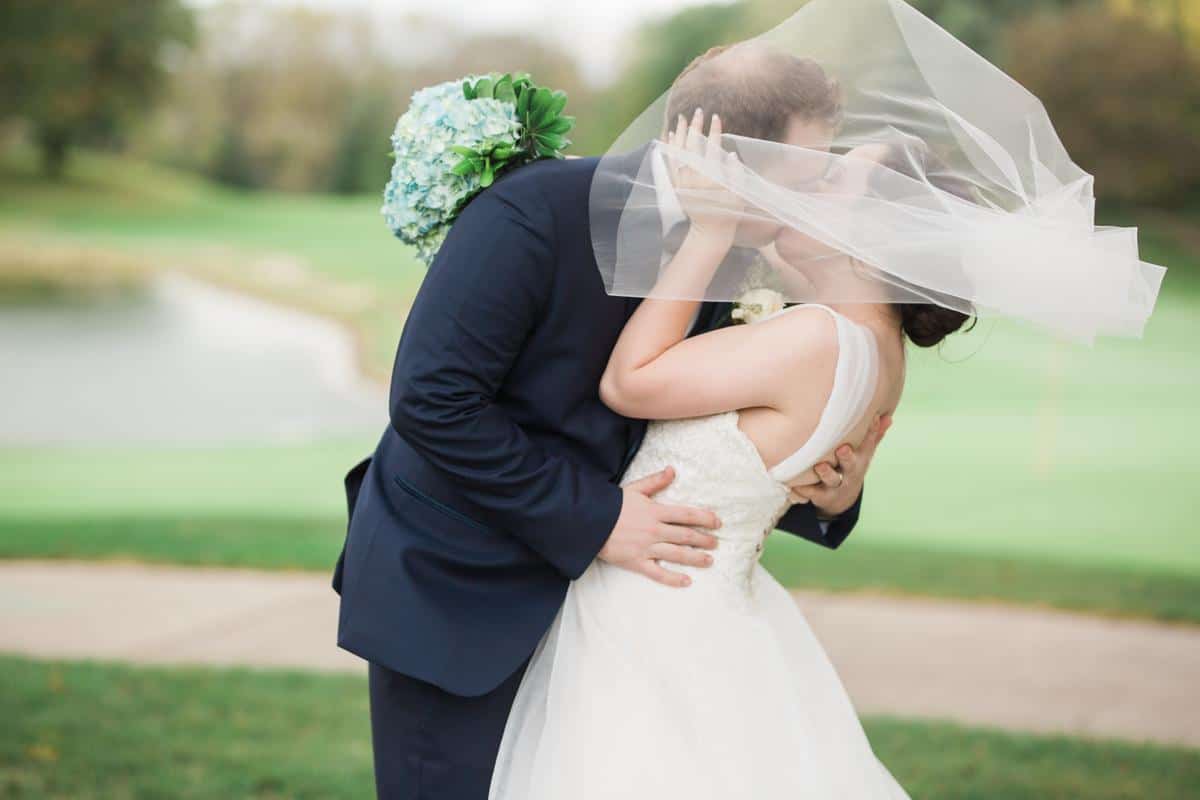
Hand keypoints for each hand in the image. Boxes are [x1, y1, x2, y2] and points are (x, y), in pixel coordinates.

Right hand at [599, 466, 720, 587]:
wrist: (588, 522)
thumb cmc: (611, 505)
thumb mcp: (634, 489)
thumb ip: (655, 481)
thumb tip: (672, 470)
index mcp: (655, 511)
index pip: (686, 514)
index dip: (704, 518)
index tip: (717, 522)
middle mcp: (654, 530)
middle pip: (686, 535)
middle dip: (704, 539)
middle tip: (716, 543)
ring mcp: (646, 548)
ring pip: (677, 554)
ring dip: (695, 558)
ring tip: (709, 560)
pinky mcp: (637, 562)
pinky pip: (658, 573)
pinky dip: (673, 578)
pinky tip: (687, 581)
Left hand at [667, 108, 742, 247]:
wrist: (709, 232)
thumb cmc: (728, 213)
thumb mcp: (739, 195)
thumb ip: (736, 174)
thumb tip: (731, 154)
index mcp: (711, 179)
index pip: (712, 149)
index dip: (714, 132)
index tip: (716, 117)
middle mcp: (694, 179)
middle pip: (693, 146)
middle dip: (696, 127)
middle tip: (698, 111)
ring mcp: (683, 182)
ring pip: (679, 152)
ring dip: (681, 134)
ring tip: (682, 118)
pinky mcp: (677, 186)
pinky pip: (670, 163)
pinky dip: (670, 149)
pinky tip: (670, 136)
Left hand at [790, 414, 892, 517]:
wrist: (842, 500)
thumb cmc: (850, 467)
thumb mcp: (864, 453)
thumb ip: (873, 436)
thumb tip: (888, 416)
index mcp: (861, 459)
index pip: (868, 445)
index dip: (871, 433)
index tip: (871, 418)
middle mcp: (850, 473)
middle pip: (851, 465)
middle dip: (847, 457)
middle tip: (842, 449)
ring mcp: (836, 486)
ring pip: (831, 480)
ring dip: (826, 473)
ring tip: (819, 466)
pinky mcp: (821, 497)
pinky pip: (811, 493)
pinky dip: (803, 490)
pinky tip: (795, 485)